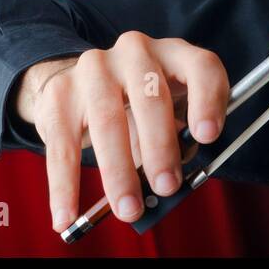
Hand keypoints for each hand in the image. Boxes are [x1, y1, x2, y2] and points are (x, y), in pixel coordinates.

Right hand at [13, 33, 230, 231]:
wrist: (85, 82)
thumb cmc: (143, 104)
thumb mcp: (170, 111)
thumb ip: (177, 138)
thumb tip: (168, 180)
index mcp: (175, 54)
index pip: (201, 68)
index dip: (208, 101)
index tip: (207, 136)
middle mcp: (136, 52)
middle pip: (151, 97)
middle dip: (160, 147)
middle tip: (167, 187)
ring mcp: (95, 67)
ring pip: (107, 120)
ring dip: (119, 171)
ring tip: (129, 209)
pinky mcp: (60, 93)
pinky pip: (62, 144)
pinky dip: (64, 186)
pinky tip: (67, 216)